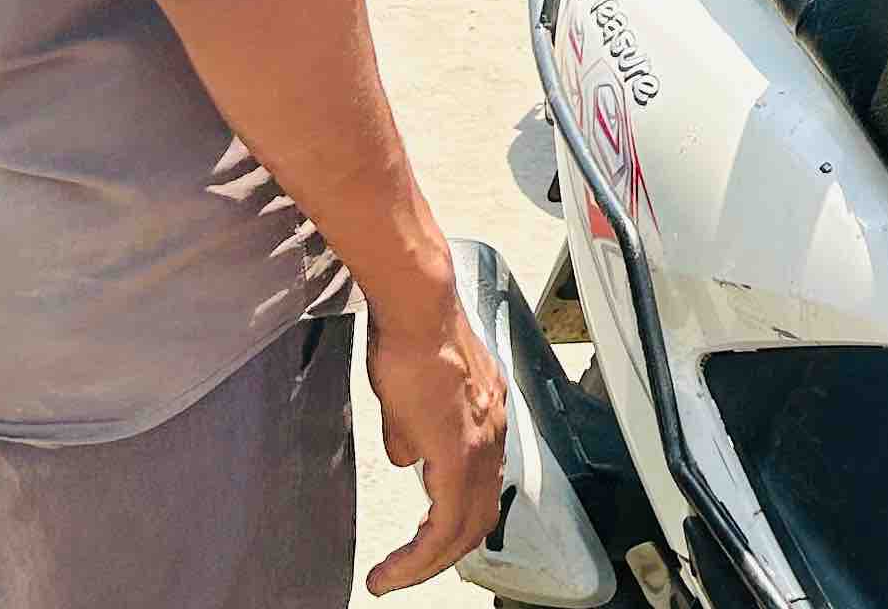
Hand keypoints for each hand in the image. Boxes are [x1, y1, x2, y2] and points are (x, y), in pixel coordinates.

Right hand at [361, 284, 509, 595]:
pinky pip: (444, 524)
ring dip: (429, 562)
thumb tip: (407, 456)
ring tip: (395, 577)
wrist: (417, 310)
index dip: (452, 526)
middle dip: (441, 557)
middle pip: (479, 520)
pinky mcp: (459, 453)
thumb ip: (413, 433)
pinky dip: (419, 555)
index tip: (421, 548)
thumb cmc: (414, 334)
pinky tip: (394, 567)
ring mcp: (481, 444)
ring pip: (465, 528)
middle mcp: (492, 434)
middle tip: (408, 574)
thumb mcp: (412, 395)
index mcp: (486, 419)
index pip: (480, 490)